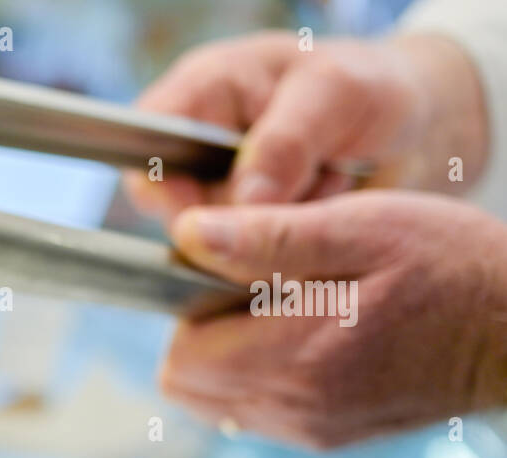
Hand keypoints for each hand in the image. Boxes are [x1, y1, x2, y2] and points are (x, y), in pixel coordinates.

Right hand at [125, 31, 487, 221]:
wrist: (412, 131)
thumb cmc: (368, 89)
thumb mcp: (337, 92)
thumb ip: (288, 140)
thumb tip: (244, 203)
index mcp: (201, 95)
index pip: (146, 155)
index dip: (170, 194)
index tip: (224, 213)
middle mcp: (198, 152)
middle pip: (179, 214)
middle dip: (243, 222)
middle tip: (309, 190)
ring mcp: (221, 201)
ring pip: (218, 248)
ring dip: (276, 236)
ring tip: (326, 192)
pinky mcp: (247, 239)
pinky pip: (247, 268)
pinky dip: (288, 256)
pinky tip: (321, 223)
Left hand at [161, 191, 506, 448]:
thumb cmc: (453, 268)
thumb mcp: (363, 229)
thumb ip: (267, 239)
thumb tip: (187, 239)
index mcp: (295, 359)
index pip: (182, 355)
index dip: (192, 306)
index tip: (237, 271)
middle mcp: (294, 410)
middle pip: (189, 386)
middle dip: (202, 334)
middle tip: (260, 290)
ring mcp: (310, 429)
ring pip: (217, 402)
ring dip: (229, 356)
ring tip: (289, 310)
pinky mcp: (327, 435)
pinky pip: (256, 411)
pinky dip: (261, 375)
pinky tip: (311, 336)